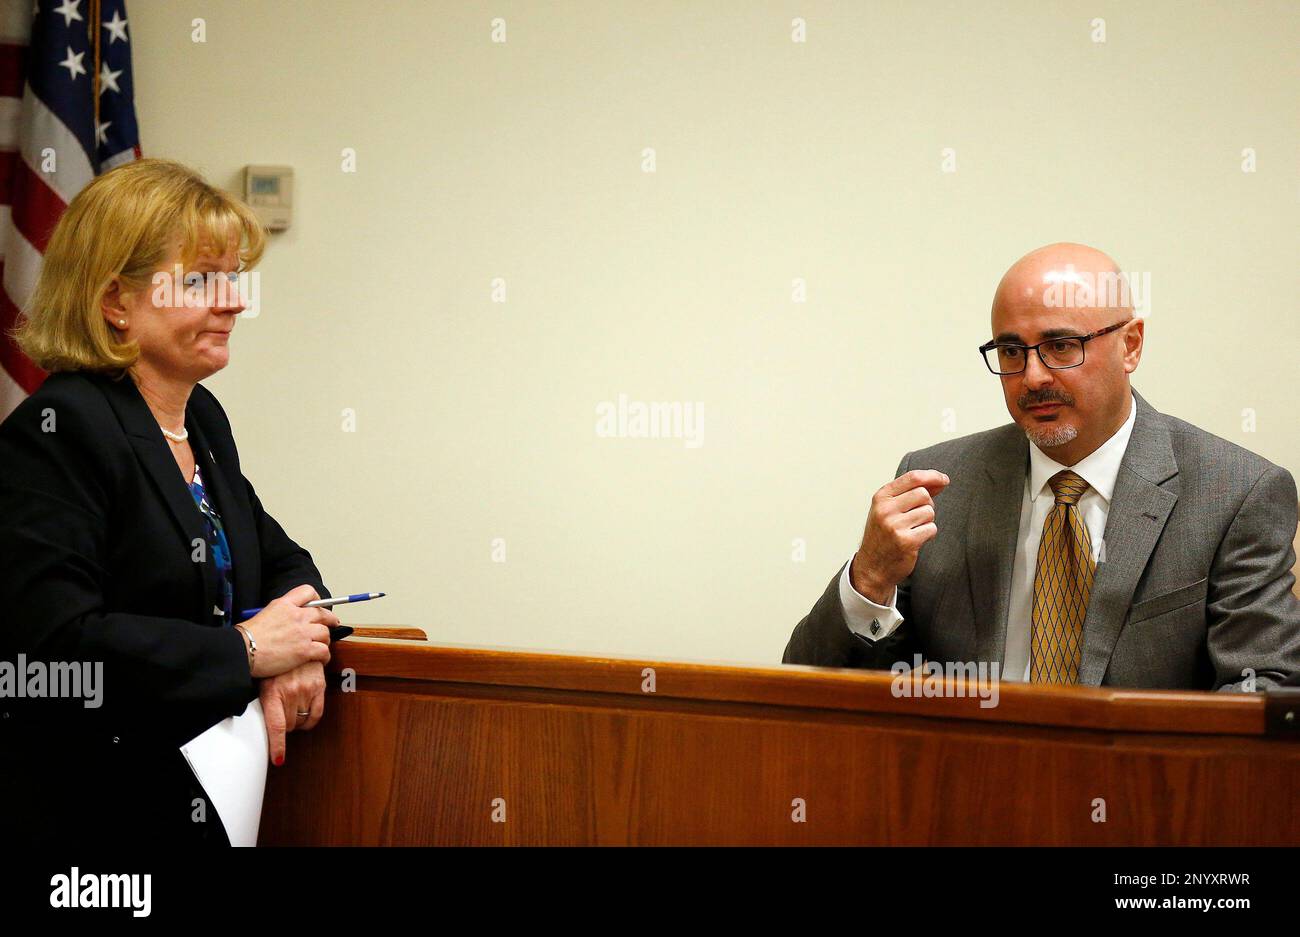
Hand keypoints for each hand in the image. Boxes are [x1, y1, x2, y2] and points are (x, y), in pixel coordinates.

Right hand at [241, 584, 339, 678]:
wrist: (242, 651)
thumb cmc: (246, 637)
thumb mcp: (263, 614)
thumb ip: (280, 613)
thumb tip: (288, 619)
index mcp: (284, 604)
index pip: (308, 591)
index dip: (317, 599)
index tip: (318, 605)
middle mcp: (296, 616)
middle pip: (323, 613)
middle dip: (329, 620)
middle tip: (332, 624)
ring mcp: (302, 633)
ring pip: (326, 633)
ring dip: (325, 640)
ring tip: (321, 646)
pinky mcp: (305, 650)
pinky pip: (324, 651)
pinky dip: (325, 656)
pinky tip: (321, 659)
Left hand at [259, 660, 325, 766]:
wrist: (292, 642)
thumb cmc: (274, 666)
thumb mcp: (263, 683)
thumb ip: (265, 703)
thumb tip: (260, 728)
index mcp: (272, 692)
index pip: (277, 726)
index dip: (278, 745)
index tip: (279, 759)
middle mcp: (291, 692)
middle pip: (289, 725)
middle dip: (285, 724)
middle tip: (281, 712)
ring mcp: (307, 690)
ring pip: (302, 721)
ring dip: (296, 720)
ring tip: (291, 707)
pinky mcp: (319, 687)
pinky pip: (316, 714)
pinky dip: (310, 720)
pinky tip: (305, 714)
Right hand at [851, 469, 949, 603]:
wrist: (872, 567)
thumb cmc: (883, 535)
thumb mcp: (889, 509)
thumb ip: (911, 493)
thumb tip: (939, 481)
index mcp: (881, 498)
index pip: (912, 477)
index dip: (933, 476)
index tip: (944, 480)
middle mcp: (885, 509)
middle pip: (924, 494)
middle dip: (927, 504)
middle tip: (918, 517)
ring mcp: (894, 525)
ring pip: (929, 512)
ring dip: (927, 521)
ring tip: (914, 529)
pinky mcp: (906, 541)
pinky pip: (931, 528)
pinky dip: (928, 534)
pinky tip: (916, 539)